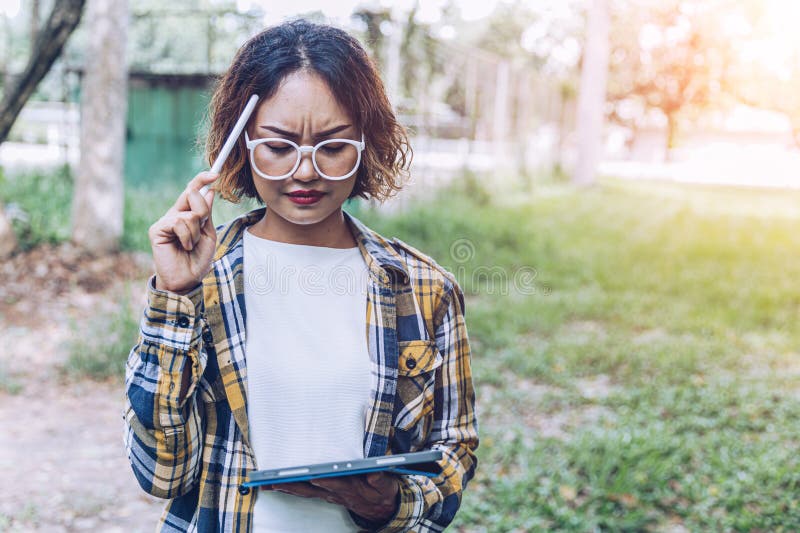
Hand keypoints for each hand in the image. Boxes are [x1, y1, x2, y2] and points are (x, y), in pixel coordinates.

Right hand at [149, 172, 217, 293]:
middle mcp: (175, 214)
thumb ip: (207, 213)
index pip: (193, 190)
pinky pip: (180, 222)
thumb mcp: (208, 234)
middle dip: (204, 210)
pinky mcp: (157, 228)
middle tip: (202, 227)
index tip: (216, 174)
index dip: (202, 179)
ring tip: (190, 245)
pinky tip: (183, 247)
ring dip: (196, 232)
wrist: (187, 280)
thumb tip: (210, 190)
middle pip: (192, 194)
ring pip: (190, 213)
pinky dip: (187, 237)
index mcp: (187, 214)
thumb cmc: (197, 259)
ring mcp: (165, 220)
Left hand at [262, 472, 399, 523]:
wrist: (379, 508)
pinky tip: (275, 485)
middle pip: (312, 489)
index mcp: (351, 488)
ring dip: (286, 487)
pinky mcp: (323, 493)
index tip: (316, 478)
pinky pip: (303, 492)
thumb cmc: (382, 491)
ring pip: (304, 491)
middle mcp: (335, 492)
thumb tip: (374, 473)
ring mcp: (328, 494)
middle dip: (293, 485)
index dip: (326, 481)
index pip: (336, 484)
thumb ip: (381, 479)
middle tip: (276, 481)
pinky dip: (289, 488)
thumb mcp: (387, 485)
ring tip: (267, 483)